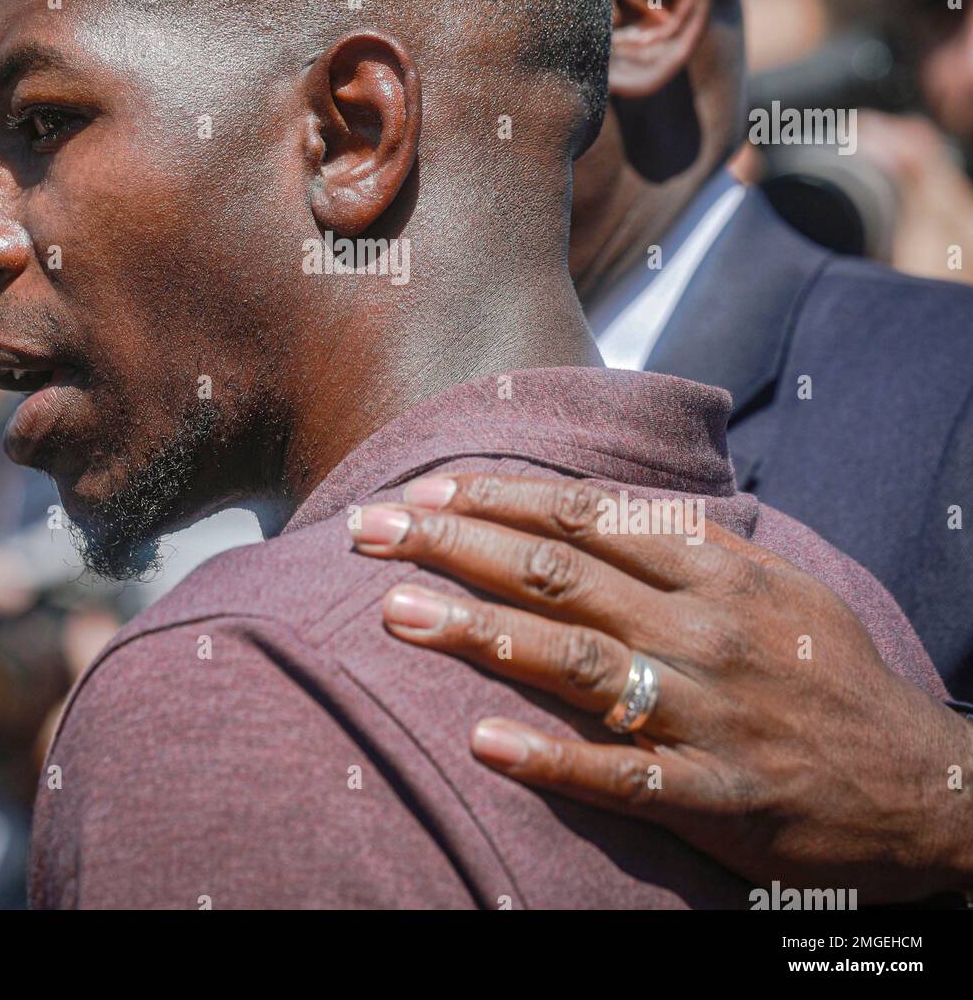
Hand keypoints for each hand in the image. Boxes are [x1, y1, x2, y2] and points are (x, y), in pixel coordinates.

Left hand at [353, 472, 972, 901]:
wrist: (923, 785)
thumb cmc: (829, 670)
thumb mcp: (773, 581)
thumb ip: (685, 541)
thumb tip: (590, 504)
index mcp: (715, 568)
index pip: (584, 516)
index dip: (496, 498)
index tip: (426, 489)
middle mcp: (703, 628)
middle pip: (557, 572)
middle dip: (453, 543)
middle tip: (368, 528)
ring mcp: (706, 712)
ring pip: (575, 660)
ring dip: (477, 633)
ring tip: (393, 610)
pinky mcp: (716, 796)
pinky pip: (622, 775)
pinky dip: (551, 757)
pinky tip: (482, 740)